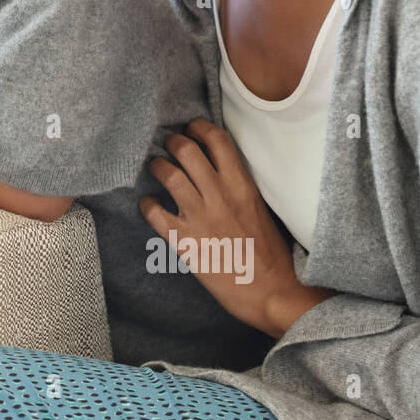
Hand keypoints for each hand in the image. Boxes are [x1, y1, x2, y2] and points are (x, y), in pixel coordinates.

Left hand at [138, 119, 333, 338]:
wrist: (272, 291)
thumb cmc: (270, 255)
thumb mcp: (261, 210)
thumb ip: (239, 189)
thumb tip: (218, 173)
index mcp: (242, 185)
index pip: (217, 140)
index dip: (198, 128)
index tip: (190, 128)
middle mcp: (220, 195)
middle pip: (187, 150)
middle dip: (172, 142)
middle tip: (167, 144)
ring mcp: (200, 216)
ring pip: (168, 175)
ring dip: (157, 166)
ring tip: (155, 167)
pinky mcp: (185, 240)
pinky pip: (155, 213)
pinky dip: (147, 205)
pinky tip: (149, 205)